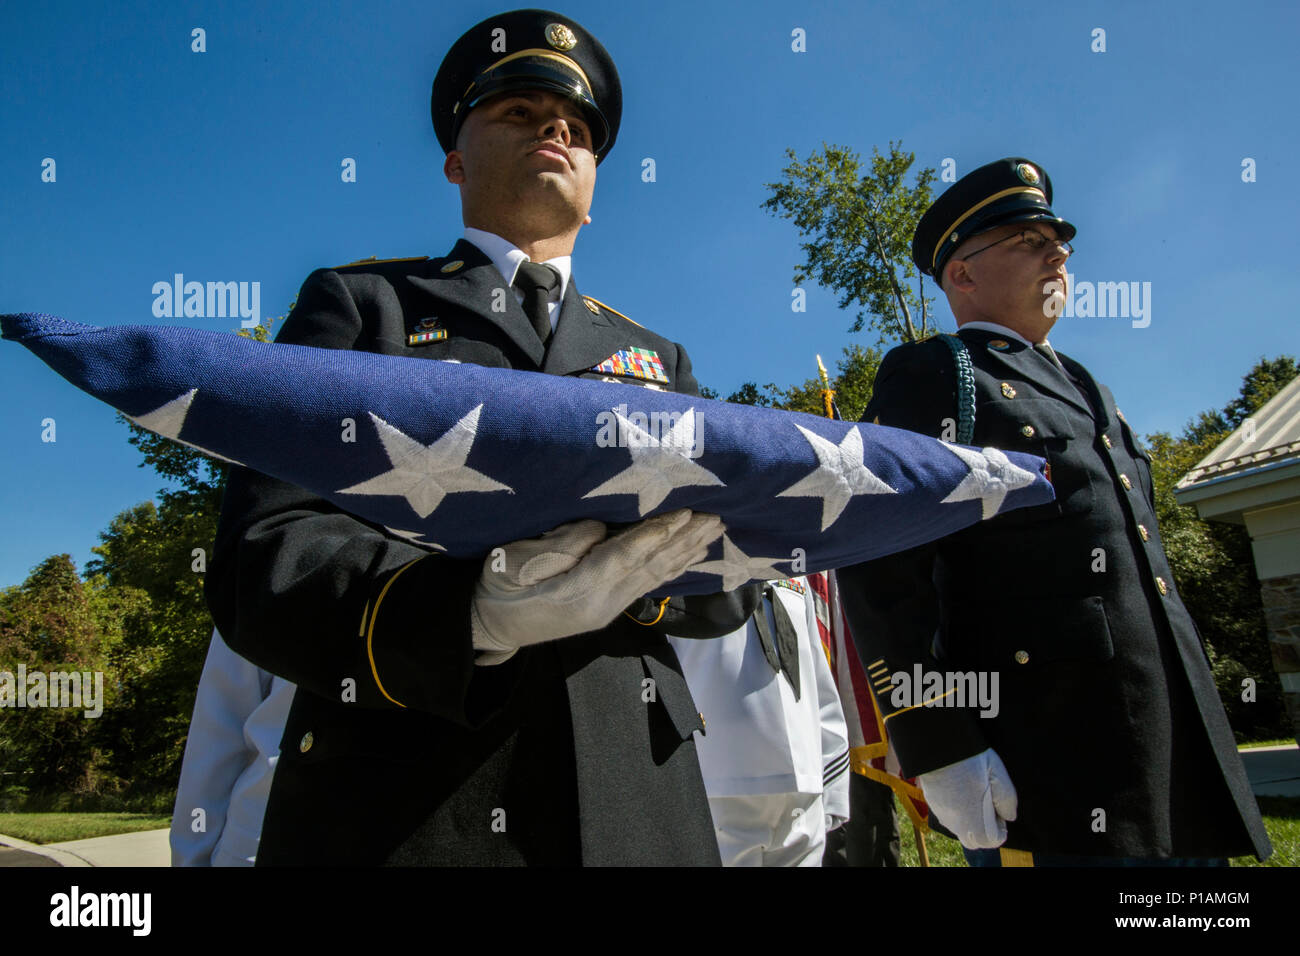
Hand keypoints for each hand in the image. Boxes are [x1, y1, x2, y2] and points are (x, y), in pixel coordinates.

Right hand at [471, 509, 721, 663]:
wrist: (489, 628)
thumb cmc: (496, 590)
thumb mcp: (513, 562)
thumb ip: (560, 545)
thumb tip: (600, 529)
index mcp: (578, 592)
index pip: (625, 557)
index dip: (656, 534)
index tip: (686, 513)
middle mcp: (603, 604)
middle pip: (652, 567)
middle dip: (685, 540)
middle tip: (717, 517)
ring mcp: (609, 608)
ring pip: (656, 575)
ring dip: (687, 551)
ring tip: (715, 531)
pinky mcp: (609, 607)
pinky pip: (649, 583)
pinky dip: (673, 565)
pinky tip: (691, 554)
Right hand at [917, 748, 1017, 848]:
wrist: (936, 744)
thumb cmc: (969, 758)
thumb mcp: (997, 773)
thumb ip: (1007, 799)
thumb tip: (1008, 816)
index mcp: (974, 818)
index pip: (991, 841)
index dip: (1000, 827)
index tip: (997, 807)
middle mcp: (956, 821)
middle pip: (974, 840)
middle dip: (984, 829)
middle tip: (987, 804)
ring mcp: (942, 813)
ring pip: (960, 828)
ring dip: (969, 819)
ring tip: (972, 794)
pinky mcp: (932, 803)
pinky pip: (948, 816)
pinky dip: (956, 810)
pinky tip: (959, 790)